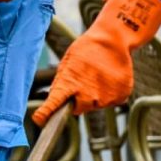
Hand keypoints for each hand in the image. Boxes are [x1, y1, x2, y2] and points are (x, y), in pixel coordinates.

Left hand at [33, 0, 160, 123]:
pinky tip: (108, 78)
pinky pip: (111, 101)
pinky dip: (109, 93)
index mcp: (70, 83)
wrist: (113, 39)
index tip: (39, 120)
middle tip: (83, 82)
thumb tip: (55, 98)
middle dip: (78, 102)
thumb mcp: (68, 63)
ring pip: (96, 104)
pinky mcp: (121, 96)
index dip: (46, 112)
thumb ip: (62, 82)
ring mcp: (106, 97)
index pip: (55, 102)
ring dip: (95, 95)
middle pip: (79, 109)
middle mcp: (88, 94)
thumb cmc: (86, 50)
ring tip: (98, 76)